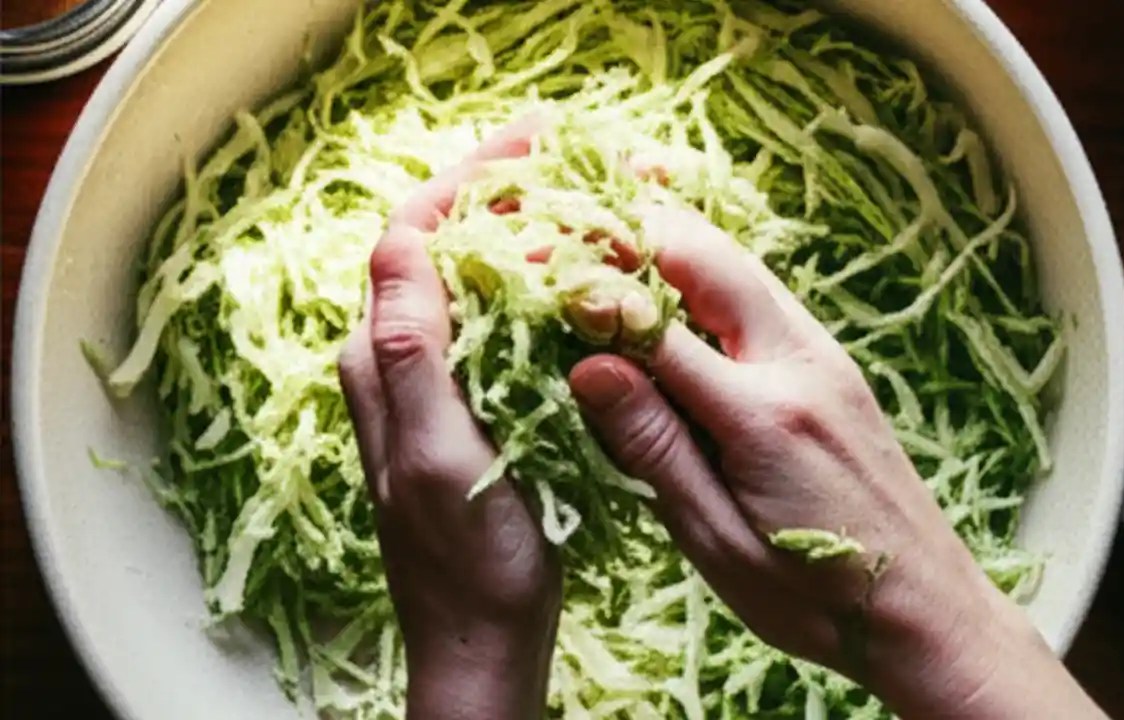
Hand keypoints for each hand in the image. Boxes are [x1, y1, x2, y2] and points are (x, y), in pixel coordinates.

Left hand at [339, 120, 558, 719]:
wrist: (483, 638)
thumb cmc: (469, 560)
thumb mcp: (439, 455)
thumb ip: (411, 354)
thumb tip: (401, 245)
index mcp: (381, 365)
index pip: (409, 241)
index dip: (464, 183)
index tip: (529, 149)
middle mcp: (396, 366)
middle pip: (435, 251)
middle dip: (492, 194)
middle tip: (561, 160)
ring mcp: (431, 388)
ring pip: (464, 284)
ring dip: (511, 235)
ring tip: (571, 202)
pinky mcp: (465, 409)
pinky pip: (489, 326)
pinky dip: (526, 288)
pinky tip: (569, 281)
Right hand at [570, 206, 1104, 718]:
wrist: (925, 608)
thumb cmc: (814, 596)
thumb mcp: (716, 540)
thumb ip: (654, 447)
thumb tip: (587, 365)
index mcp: (765, 414)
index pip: (657, 324)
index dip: (588, 291)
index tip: (529, 274)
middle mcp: (801, 362)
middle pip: (707, 254)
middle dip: (630, 231)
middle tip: (561, 238)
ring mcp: (824, 356)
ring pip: (737, 265)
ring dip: (667, 249)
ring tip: (601, 253)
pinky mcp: (831, 366)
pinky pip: (759, 296)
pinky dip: (703, 280)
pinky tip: (667, 300)